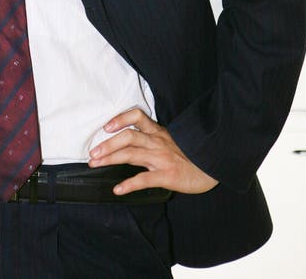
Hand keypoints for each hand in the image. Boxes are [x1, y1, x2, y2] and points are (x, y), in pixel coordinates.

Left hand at [88, 107, 217, 195]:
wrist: (213, 166)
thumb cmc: (190, 154)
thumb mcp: (170, 140)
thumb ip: (152, 138)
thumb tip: (129, 141)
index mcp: (157, 132)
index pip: (136, 116)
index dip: (119, 118)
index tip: (106, 127)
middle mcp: (157, 141)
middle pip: (128, 136)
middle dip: (107, 144)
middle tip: (92, 153)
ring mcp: (161, 158)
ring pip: (131, 154)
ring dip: (110, 158)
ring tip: (96, 164)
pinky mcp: (167, 176)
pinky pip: (144, 179)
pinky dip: (129, 185)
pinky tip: (118, 190)